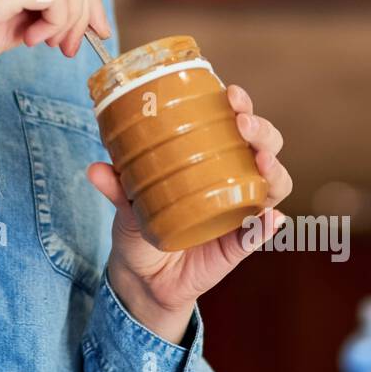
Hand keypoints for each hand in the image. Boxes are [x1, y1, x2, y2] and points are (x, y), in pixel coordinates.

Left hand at [86, 83, 290, 330]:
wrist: (142, 277)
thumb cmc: (140, 227)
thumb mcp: (125, 204)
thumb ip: (116, 187)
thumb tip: (95, 168)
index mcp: (210, 158)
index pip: (235, 125)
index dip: (240, 106)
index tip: (231, 94)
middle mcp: (232, 179)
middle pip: (264, 147)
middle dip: (262, 131)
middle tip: (243, 123)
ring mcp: (241, 210)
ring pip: (274, 185)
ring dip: (275, 170)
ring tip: (263, 163)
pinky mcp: (240, 244)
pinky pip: (260, 233)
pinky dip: (268, 224)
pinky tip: (272, 218)